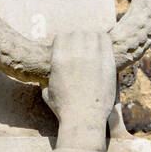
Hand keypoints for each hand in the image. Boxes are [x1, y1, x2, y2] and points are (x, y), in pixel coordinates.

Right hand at [42, 31, 116, 151]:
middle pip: (78, 33)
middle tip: (80, 48)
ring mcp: (93, 57)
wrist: (84, 118)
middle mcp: (76, 54)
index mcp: (59, 59)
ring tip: (91, 46)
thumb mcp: (46, 92)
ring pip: (92, 34)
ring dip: (91, 38)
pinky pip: (106, 41)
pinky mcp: (108, 63)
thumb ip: (46, 78)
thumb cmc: (64, 108)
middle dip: (78, 39)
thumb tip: (43, 75)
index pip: (62, 36)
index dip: (64, 41)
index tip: (67, 48)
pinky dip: (103, 40)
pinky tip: (101, 46)